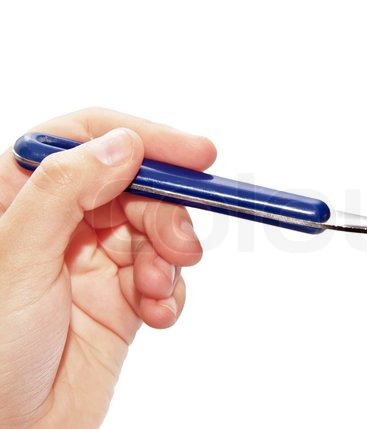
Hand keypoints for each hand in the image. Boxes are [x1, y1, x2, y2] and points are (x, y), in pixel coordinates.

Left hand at [0, 108, 215, 426]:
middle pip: (136, 185)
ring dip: (170, 257)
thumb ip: (65, 192)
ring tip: (159, 292)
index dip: (147, 139)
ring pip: (157, 229)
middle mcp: (60, 222)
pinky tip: (157, 316)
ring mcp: (93, 260)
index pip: (88, 138)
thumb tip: (124, 144)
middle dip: (166, 213)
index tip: (197, 156)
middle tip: (182, 247)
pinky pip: (165, 276)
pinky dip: (172, 293)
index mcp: (21, 196)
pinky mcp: (122, 298)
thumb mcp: (17, 259)